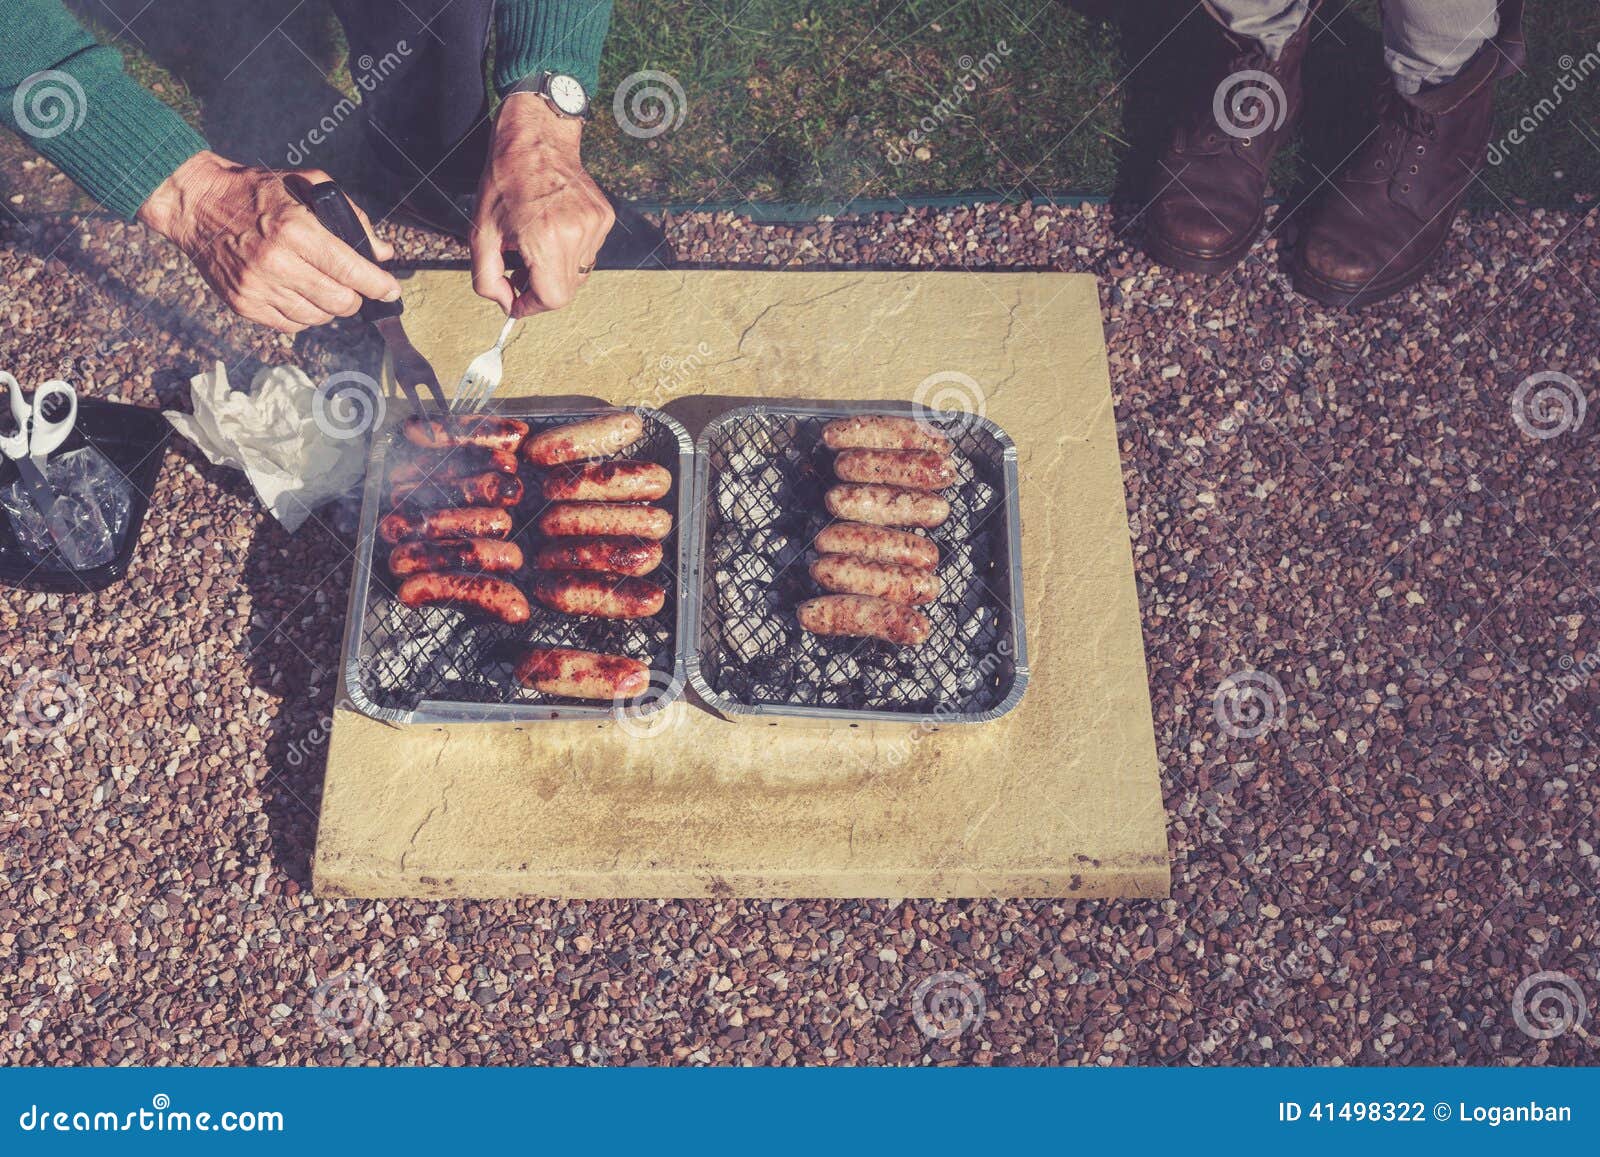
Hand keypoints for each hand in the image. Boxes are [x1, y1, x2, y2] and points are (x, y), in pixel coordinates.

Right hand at [138, 151, 399, 333]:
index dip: (378, 285)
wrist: (196, 205)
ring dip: (330, 307)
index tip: (392, 291)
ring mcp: (257, 287)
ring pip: (319, 318)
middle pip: (340, 302)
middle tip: (353, 286)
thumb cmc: (256, 193)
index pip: (350, 271)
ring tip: (322, 285)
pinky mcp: (243, 305)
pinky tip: (299, 293)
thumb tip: (382, 251)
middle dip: (356, 297)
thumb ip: (350, 216)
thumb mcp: (306, 187)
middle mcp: (276, 263)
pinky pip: (292, 325)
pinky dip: (305, 315)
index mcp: (294, 230)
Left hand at [471, 93, 613, 315]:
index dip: (531, 306)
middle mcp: (576, 234)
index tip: (517, 302)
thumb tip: (506, 304)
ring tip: (534, 246)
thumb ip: (486, 277)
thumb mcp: (481, 231)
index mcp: (545, 238)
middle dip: (540, 288)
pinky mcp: (604, 217)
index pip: (552, 299)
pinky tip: (552, 229)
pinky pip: (588, 253)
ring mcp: (595, 225)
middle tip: (519, 271)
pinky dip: (568, 251)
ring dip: (555, 270)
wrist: (536, 139)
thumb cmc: (504, 180)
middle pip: (566, 291)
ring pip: (578, 274)